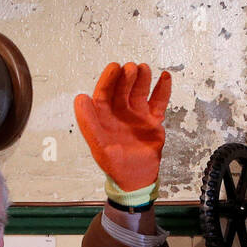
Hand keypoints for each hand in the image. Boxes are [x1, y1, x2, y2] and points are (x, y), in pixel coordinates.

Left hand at [73, 62, 171, 191]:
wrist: (136, 179)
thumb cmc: (115, 165)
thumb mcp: (98, 146)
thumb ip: (89, 123)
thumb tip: (81, 98)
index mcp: (104, 116)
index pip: (105, 92)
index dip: (109, 79)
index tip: (115, 67)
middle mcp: (120, 113)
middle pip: (123, 89)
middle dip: (127, 77)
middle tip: (131, 68)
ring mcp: (137, 115)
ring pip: (140, 92)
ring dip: (142, 79)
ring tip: (144, 69)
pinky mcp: (152, 121)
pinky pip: (158, 103)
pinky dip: (162, 90)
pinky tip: (165, 77)